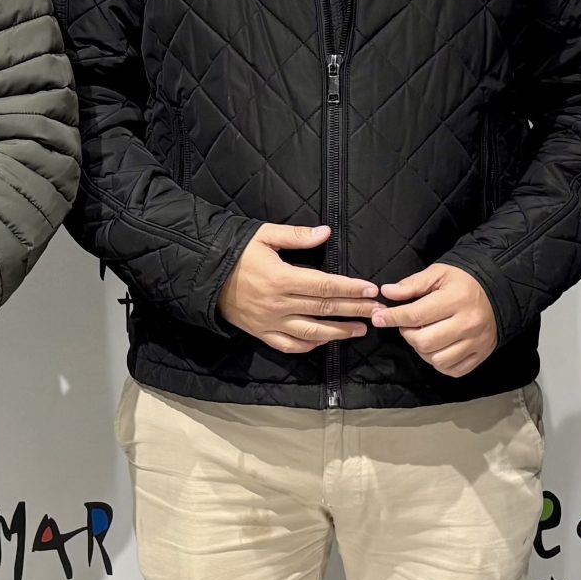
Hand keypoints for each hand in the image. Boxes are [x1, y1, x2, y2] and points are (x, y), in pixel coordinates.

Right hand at [218, 224, 378, 353]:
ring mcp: (270, 322)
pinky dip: (310, 346)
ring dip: (338, 333)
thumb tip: (326, 233)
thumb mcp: (264, 235)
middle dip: (354, 310)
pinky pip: (289, 346)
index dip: (351, 289)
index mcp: (281, 278)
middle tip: (377, 311)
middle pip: (324, 309)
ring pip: (311, 332)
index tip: (371, 290)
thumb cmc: (236, 252)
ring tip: (360, 330)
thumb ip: (296, 235)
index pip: (325, 285)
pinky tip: (325, 342)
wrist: (204, 276)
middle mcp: (278, 304)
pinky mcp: (261, 333)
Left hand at [371, 263, 497, 376]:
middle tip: (409, 325)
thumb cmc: (463, 282)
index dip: (392, 318)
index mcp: (456, 300)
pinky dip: (439, 363)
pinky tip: (438, 348)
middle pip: (424, 342)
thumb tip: (387, 292)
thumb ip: (412, 284)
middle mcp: (467, 324)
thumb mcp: (438, 274)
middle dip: (408, 335)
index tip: (379, 318)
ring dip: (423, 350)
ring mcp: (476, 342)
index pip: (415, 315)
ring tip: (424, 336)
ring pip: (437, 360)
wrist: (497, 292)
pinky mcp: (480, 355)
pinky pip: (452, 370)